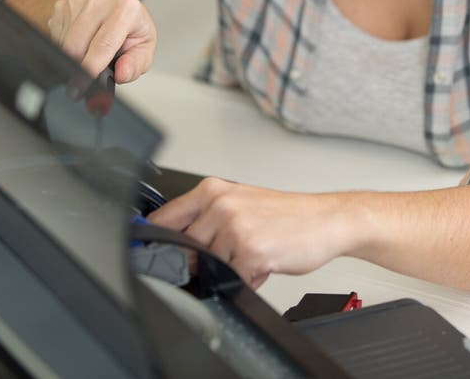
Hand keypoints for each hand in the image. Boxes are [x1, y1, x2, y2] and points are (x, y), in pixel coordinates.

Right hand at [48, 0, 156, 85]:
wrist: (118, 7)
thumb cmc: (132, 29)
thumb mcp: (144, 48)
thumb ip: (135, 64)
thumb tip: (121, 73)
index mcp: (126, 7)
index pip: (103, 44)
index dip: (91, 69)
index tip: (80, 87)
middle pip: (77, 45)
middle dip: (78, 66)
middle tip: (84, 79)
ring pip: (64, 42)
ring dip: (72, 57)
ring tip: (89, 54)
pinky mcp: (63, 4)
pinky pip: (55, 36)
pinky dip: (65, 47)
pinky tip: (81, 43)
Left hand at [148, 177, 355, 287]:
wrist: (326, 219)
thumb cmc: (286, 213)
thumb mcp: (240, 204)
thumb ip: (206, 220)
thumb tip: (175, 247)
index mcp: (213, 190)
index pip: (164, 218)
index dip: (150, 239)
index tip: (143, 251)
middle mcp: (220, 205)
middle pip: (184, 249)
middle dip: (202, 261)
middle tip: (232, 252)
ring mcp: (234, 228)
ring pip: (210, 266)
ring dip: (230, 270)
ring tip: (254, 253)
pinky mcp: (250, 252)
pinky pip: (234, 280)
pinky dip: (248, 279)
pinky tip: (265, 263)